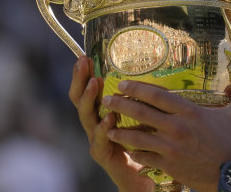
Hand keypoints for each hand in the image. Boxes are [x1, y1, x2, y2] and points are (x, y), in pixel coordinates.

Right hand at [68, 56, 153, 191]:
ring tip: (94, 83)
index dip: (85, 73)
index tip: (85, 56)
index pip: (89, 89)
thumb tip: (150, 70)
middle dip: (80, 79)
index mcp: (102, 110)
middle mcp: (95, 123)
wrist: (140, 174)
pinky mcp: (102, 153)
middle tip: (82, 63)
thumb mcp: (141, 115)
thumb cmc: (142, 141)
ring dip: (89, 98)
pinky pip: (99, 139)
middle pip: (81, 98)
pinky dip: (103, 127)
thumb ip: (140, 97)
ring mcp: (96, 138)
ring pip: (87, 116)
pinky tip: (108, 117)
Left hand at [101, 79, 230, 191]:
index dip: (137, 88)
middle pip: (141, 113)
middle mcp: (176, 128)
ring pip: (137, 137)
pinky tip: (128, 150)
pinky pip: (145, 158)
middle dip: (121, 105)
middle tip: (107, 100)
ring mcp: (170, 148)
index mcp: (190, 112)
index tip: (123, 84)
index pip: (157, 95)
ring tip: (109, 128)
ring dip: (121, 131)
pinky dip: (135, 153)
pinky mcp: (169, 165)